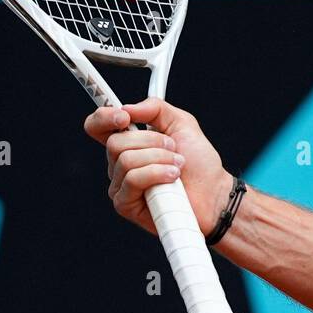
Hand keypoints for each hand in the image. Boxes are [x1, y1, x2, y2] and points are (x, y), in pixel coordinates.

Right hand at [83, 98, 230, 236]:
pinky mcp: (125, 204)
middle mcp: (119, 163)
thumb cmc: (199, 162)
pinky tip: (172, 180)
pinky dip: (157, 174)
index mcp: (129, 142)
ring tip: (177, 167)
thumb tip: (127, 108)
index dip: (104, 117)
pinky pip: (133, 179)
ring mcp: (120, 185)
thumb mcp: (182, 124)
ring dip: (160, 159)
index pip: (97, 126)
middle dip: (152, 142)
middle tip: (173, 149)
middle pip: (115, 142)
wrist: (214, 192)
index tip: (125, 117)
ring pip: (126, 160)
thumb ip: (156, 109)